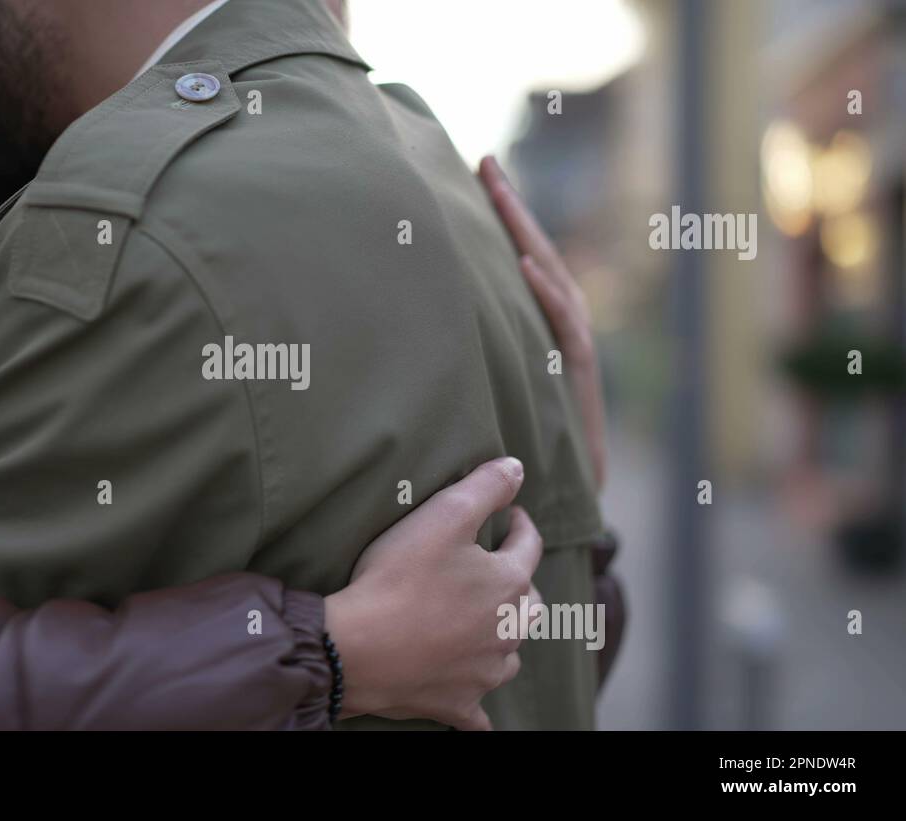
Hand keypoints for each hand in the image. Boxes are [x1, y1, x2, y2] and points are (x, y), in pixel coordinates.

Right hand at [324, 457, 543, 729]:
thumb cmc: (397, 578)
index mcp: (508, 583)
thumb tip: (518, 467)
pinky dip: (477, 706)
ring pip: (509, 655)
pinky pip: (477, 713)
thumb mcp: (442, 515)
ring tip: (484, 626)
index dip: (520, 524)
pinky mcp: (457, 704)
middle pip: (528, 604)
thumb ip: (485, 486)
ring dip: (502, 640)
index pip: (527, 545)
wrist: (356, 648)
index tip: (510, 515)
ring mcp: (483, 673)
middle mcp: (507, 631)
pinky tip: (475, 707)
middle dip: (517, 583)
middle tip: (494, 569)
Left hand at [479, 155, 606, 489]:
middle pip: (536, 250)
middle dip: (511, 205)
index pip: (521, 254)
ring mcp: (574, 341)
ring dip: (527, 233)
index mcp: (541, 317)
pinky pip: (564, 324)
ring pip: (552, 275)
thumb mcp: (493, 383)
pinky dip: (547, 292)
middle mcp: (561, 320)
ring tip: (501, 194)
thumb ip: (474, 351)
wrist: (571, 486)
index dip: (501, 213)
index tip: (475, 170)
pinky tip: (525, 264)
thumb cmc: (527, 437)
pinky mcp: (579, 368)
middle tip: (485, 161)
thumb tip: (418, 326)